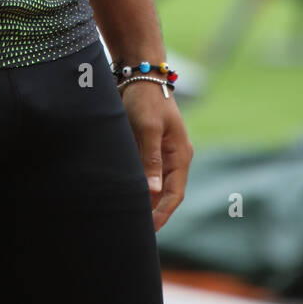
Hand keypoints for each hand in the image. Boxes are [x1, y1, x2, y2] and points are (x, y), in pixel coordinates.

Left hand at [120, 81, 192, 231]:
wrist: (138, 72)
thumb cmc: (145, 98)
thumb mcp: (148, 127)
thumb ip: (150, 159)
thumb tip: (153, 191)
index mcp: (180, 154)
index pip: (175, 194)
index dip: (163, 213)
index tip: (148, 230)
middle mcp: (172, 156)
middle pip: (165, 193)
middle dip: (152, 212)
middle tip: (135, 231)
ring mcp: (159, 152)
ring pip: (153, 184)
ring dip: (143, 199)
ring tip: (126, 217)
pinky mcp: (145, 146)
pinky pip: (143, 172)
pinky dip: (135, 184)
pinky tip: (122, 194)